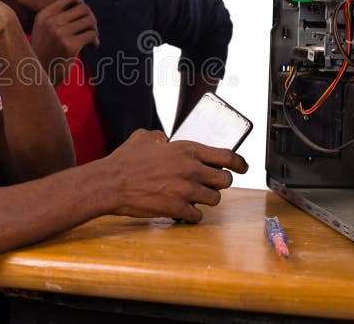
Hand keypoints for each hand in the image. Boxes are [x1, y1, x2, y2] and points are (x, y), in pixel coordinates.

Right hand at [30, 0, 99, 85]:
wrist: (36, 77)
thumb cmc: (44, 54)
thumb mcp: (44, 30)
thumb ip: (57, 17)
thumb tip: (82, 5)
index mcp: (44, 15)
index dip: (82, 5)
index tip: (84, 18)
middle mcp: (51, 21)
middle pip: (83, 8)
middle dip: (91, 19)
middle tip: (91, 31)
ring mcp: (59, 33)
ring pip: (89, 20)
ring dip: (95, 30)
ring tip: (91, 40)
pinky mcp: (69, 46)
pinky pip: (92, 35)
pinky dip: (95, 41)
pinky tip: (92, 48)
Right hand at [101, 129, 247, 222]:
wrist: (111, 183)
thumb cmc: (125, 161)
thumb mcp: (144, 137)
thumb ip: (160, 137)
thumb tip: (164, 140)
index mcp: (186, 150)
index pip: (226, 156)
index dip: (239, 163)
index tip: (243, 167)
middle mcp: (191, 169)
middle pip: (225, 181)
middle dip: (219, 183)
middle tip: (209, 184)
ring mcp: (185, 190)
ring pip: (214, 199)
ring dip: (206, 200)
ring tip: (193, 198)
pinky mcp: (177, 209)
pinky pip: (197, 216)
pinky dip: (192, 215)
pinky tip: (182, 211)